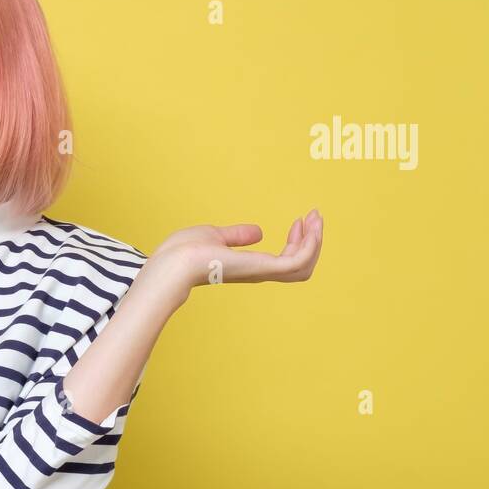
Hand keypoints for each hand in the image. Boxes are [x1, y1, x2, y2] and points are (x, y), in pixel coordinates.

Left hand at [148, 208, 323, 298]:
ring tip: (316, 217)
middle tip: (316, 216)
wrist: (172, 262)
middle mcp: (258, 271)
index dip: (298, 241)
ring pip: (304, 264)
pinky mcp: (261, 268)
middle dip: (313, 240)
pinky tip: (307, 227)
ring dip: (315, 241)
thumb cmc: (183, 252)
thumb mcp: (214, 236)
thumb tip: (258, 232)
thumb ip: (237, 236)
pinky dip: (309, 245)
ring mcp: (260, 271)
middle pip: (300, 264)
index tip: (299, 220)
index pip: (285, 260)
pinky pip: (297, 262)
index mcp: (249, 266)